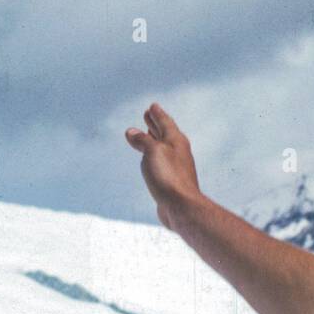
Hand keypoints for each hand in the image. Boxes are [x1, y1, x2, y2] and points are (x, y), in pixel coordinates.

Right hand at [125, 104, 202, 230]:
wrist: (181, 207)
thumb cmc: (168, 177)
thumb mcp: (152, 152)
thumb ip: (142, 140)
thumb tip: (132, 132)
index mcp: (176, 140)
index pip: (165, 122)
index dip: (157, 114)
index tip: (152, 106)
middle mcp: (178, 152)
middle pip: (165, 133)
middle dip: (156, 124)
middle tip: (149, 115)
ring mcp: (176, 167)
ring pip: (163, 148)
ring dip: (154, 140)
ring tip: (147, 134)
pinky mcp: (171, 180)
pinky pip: (161, 163)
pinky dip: (153, 157)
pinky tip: (150, 161)